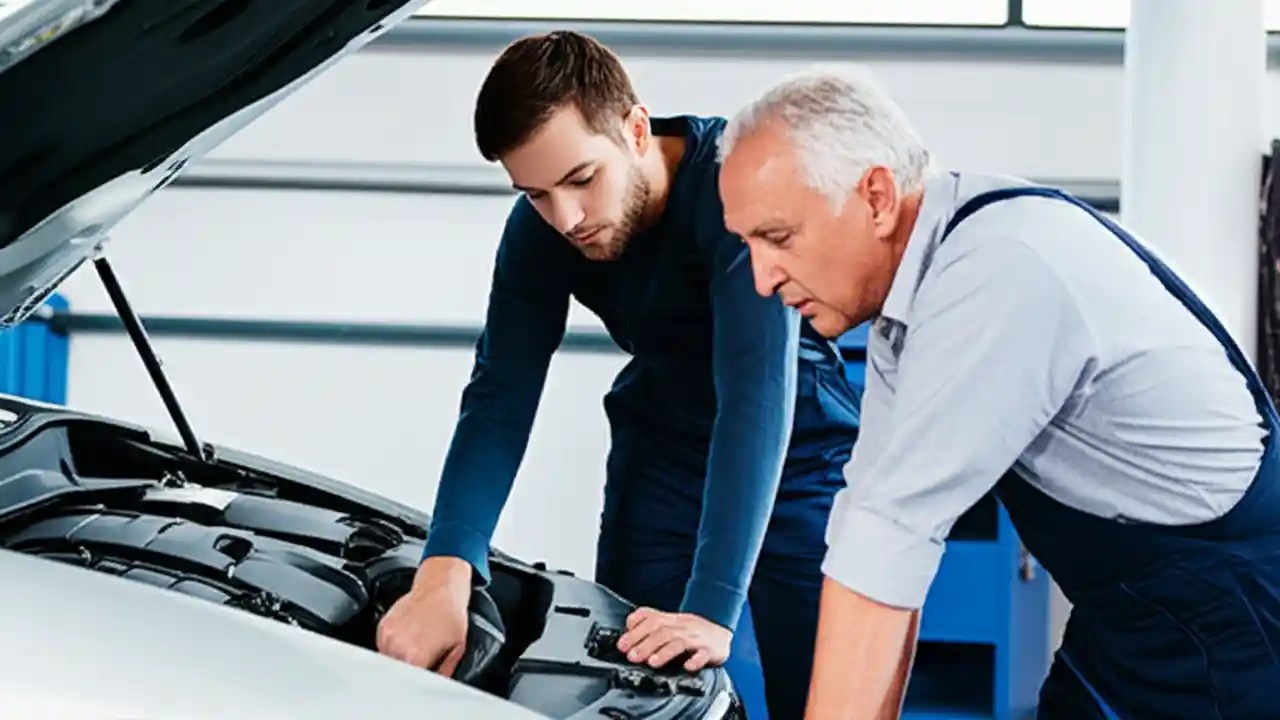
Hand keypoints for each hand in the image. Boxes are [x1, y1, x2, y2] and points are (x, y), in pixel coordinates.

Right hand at [375, 556, 472, 675]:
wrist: (441, 587)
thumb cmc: (451, 615)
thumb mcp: (456, 649)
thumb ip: (444, 673)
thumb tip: (437, 687)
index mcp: (414, 656)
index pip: (407, 684)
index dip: (414, 687)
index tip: (419, 685)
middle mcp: (396, 646)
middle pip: (395, 674)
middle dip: (406, 674)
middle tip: (420, 666)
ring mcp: (386, 635)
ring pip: (386, 662)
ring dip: (398, 662)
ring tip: (416, 648)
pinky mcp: (382, 627)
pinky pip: (383, 647)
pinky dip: (393, 648)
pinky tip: (409, 639)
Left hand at [616, 607, 731, 671]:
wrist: (720, 630)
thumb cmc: (690, 629)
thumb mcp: (668, 621)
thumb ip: (647, 621)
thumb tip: (627, 628)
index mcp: (671, 620)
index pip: (651, 621)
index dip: (635, 632)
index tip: (622, 645)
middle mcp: (683, 627)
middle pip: (663, 632)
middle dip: (645, 644)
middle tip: (633, 656)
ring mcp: (697, 638)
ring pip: (680, 642)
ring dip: (665, 652)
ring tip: (652, 662)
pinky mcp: (710, 650)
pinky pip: (704, 655)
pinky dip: (695, 660)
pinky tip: (687, 667)